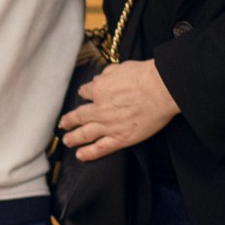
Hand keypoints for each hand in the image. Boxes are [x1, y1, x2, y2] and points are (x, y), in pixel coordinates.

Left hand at [59, 59, 179, 160]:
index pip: (85, 93)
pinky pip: (101, 148)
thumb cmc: (144, 76)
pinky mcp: (121, 138)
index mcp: (98, 90)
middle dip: (69, 121)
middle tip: (62, 124)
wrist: (162, 90)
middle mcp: (99, 109)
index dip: (84, 94)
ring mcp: (109, 125)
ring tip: (66, 141)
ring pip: (85, 134)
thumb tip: (98, 78)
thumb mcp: (119, 69)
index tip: (83, 96)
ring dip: (73, 138)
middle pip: (79, 116)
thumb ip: (106, 75)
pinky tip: (80, 155)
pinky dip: (89, 152)